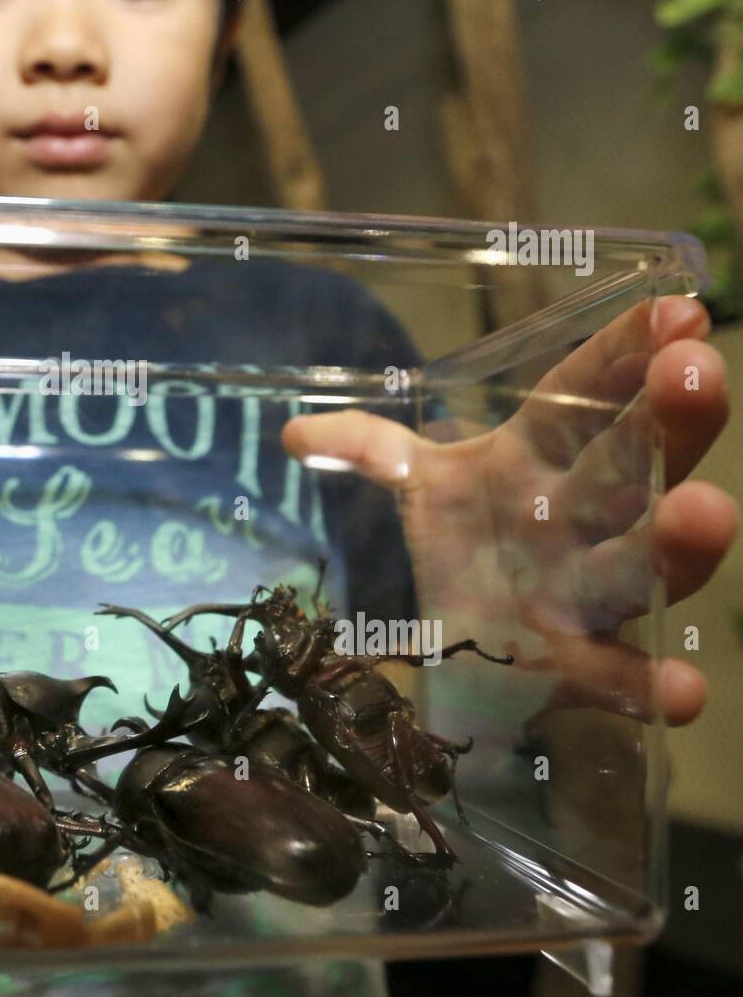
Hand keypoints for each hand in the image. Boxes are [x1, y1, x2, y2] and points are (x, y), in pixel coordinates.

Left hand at [282, 296, 733, 727]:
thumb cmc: (457, 544)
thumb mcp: (416, 488)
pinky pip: (628, 677)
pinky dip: (655, 683)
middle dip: (671, 421)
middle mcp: (578, 519)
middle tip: (698, 372)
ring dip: (680, 541)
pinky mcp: (582, 670)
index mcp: (538, 458)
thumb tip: (293, 433)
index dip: (623, 353)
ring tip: (704, 508)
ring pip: (643, 564)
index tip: (675, 310)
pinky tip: (680, 686)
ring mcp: (586, 594)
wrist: (448, 643)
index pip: (583, 394)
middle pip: (633, 466)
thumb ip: (367, 450)